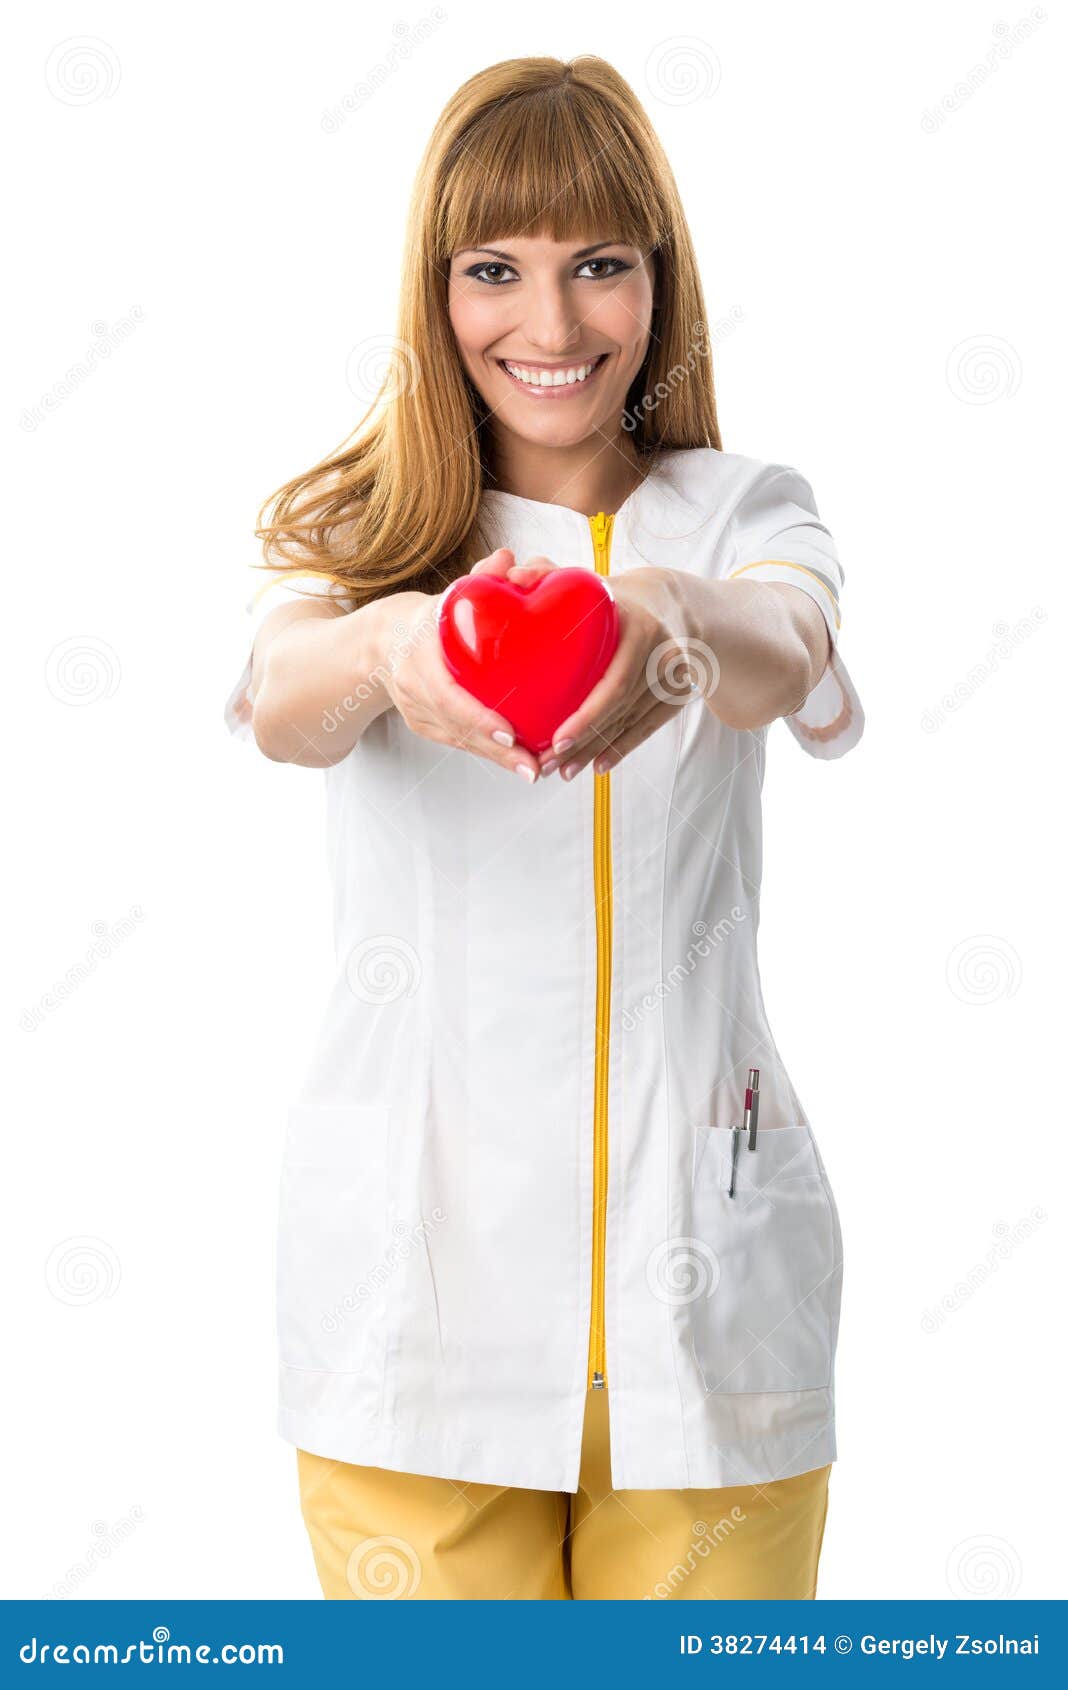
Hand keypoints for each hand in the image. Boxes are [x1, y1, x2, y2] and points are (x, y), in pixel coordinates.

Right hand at [379, 550, 542, 780]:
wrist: (379, 641)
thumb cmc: (426, 616)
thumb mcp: (448, 596)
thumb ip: (480, 579)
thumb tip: (509, 559)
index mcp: (416, 654)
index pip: (445, 694)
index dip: (476, 717)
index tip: (508, 731)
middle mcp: (412, 688)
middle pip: (457, 728)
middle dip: (496, 751)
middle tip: (534, 765)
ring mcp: (416, 711)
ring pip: (460, 742)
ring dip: (498, 758)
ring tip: (535, 769)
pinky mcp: (423, 725)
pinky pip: (459, 743)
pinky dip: (488, 752)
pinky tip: (519, 761)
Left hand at [530, 564, 709, 778]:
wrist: (673, 604)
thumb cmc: (618, 596)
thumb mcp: (590, 581)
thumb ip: (549, 575)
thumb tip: (511, 576)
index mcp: (640, 626)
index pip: (614, 681)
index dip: (587, 715)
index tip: (556, 739)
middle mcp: (663, 652)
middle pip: (620, 709)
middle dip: (583, 741)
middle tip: (547, 764)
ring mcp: (675, 677)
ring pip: (631, 722)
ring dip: (596, 750)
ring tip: (561, 771)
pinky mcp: (679, 694)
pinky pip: (649, 727)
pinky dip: (622, 748)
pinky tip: (596, 766)